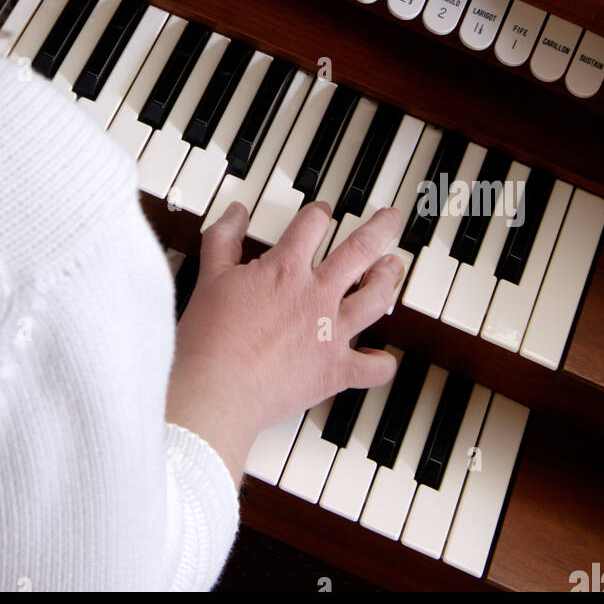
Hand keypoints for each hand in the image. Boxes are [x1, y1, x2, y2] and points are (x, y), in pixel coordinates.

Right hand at [165, 201, 404, 485]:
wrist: (218, 390)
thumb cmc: (210, 338)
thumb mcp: (210, 276)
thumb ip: (224, 238)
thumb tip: (236, 213)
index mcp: (286, 269)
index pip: (313, 225)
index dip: (319, 213)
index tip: (322, 214)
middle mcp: (316, 296)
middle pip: (360, 250)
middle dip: (381, 228)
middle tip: (391, 219)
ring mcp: (331, 333)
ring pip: (376, 298)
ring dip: (389, 280)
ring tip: (393, 269)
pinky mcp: (336, 371)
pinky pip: (374, 367)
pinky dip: (382, 362)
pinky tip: (381, 357)